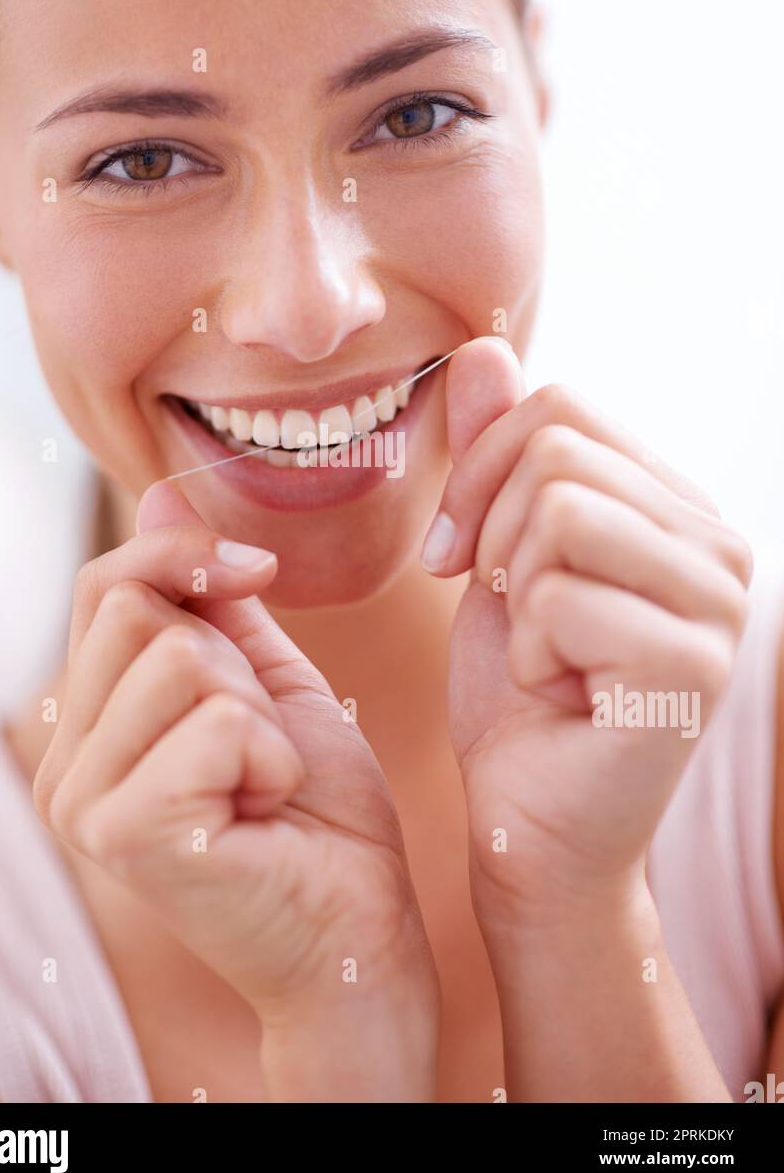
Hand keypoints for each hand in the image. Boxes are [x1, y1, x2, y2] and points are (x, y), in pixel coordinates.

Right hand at [34, 481, 437, 1098]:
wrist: (359, 933)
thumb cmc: (318, 815)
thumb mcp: (266, 681)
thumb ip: (208, 599)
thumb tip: (156, 495)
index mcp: (90, 726)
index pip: (103, 585)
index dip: (182, 556)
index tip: (256, 574)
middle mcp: (64, 766)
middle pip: (135, 610)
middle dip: (234, 660)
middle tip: (261, 741)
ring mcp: (83, 803)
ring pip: (179, 658)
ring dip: (257, 713)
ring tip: (262, 780)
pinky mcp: (126, 834)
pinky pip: (215, 720)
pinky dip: (270, 756)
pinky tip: (265, 811)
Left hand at [423, 338, 751, 929]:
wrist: (530, 824)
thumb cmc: (518, 697)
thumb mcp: (494, 555)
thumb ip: (496, 454)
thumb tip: (483, 348)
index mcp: (677, 507)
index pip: (564, 406)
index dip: (482, 467)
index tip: (454, 552)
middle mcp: (718, 543)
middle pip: (558, 448)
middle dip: (490, 530)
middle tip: (502, 609)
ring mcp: (718, 603)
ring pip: (560, 510)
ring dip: (512, 590)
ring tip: (541, 649)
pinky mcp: (694, 665)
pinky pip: (558, 594)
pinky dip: (525, 650)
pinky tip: (560, 694)